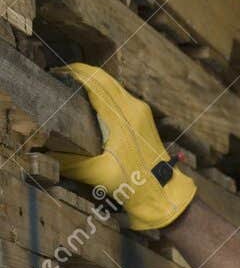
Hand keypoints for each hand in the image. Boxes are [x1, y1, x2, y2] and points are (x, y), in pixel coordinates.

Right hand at [53, 64, 197, 231]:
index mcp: (122, 117)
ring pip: (112, 84)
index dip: (73, 74)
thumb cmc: (133, 185)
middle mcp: (134, 107)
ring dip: (93, 81)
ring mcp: (141, 110)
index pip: (94, 82)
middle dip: (80, 73)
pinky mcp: (144, 116)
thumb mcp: (98, 174)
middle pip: (102, 77)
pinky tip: (92, 99)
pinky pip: (120, 95)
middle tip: (60, 76)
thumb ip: (70, 161)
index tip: (56, 75)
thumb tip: (47, 152)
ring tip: (72, 84)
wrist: (164, 194)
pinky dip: (104, 91)